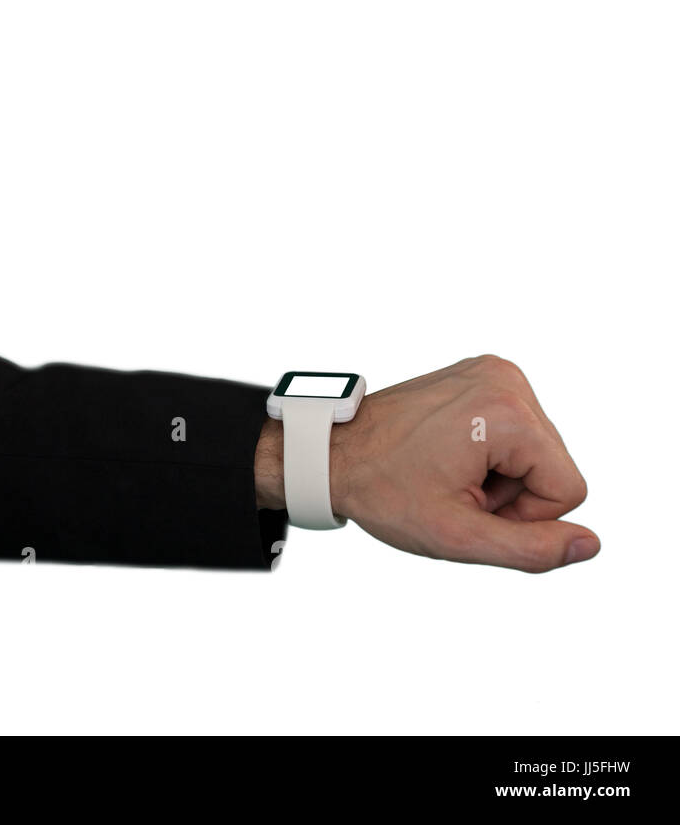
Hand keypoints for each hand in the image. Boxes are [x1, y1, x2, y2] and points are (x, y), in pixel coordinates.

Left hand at [254, 355, 596, 572]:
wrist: (328, 452)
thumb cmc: (381, 491)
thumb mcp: (456, 535)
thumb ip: (529, 549)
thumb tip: (590, 544)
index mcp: (508, 411)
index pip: (567, 489)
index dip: (524, 517)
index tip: (468, 506)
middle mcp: (506, 378)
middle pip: (553, 466)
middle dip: (509, 493)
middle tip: (450, 488)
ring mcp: (493, 370)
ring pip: (536, 452)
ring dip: (497, 476)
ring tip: (445, 471)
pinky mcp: (481, 374)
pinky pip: (515, 431)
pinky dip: (487, 453)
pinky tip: (446, 455)